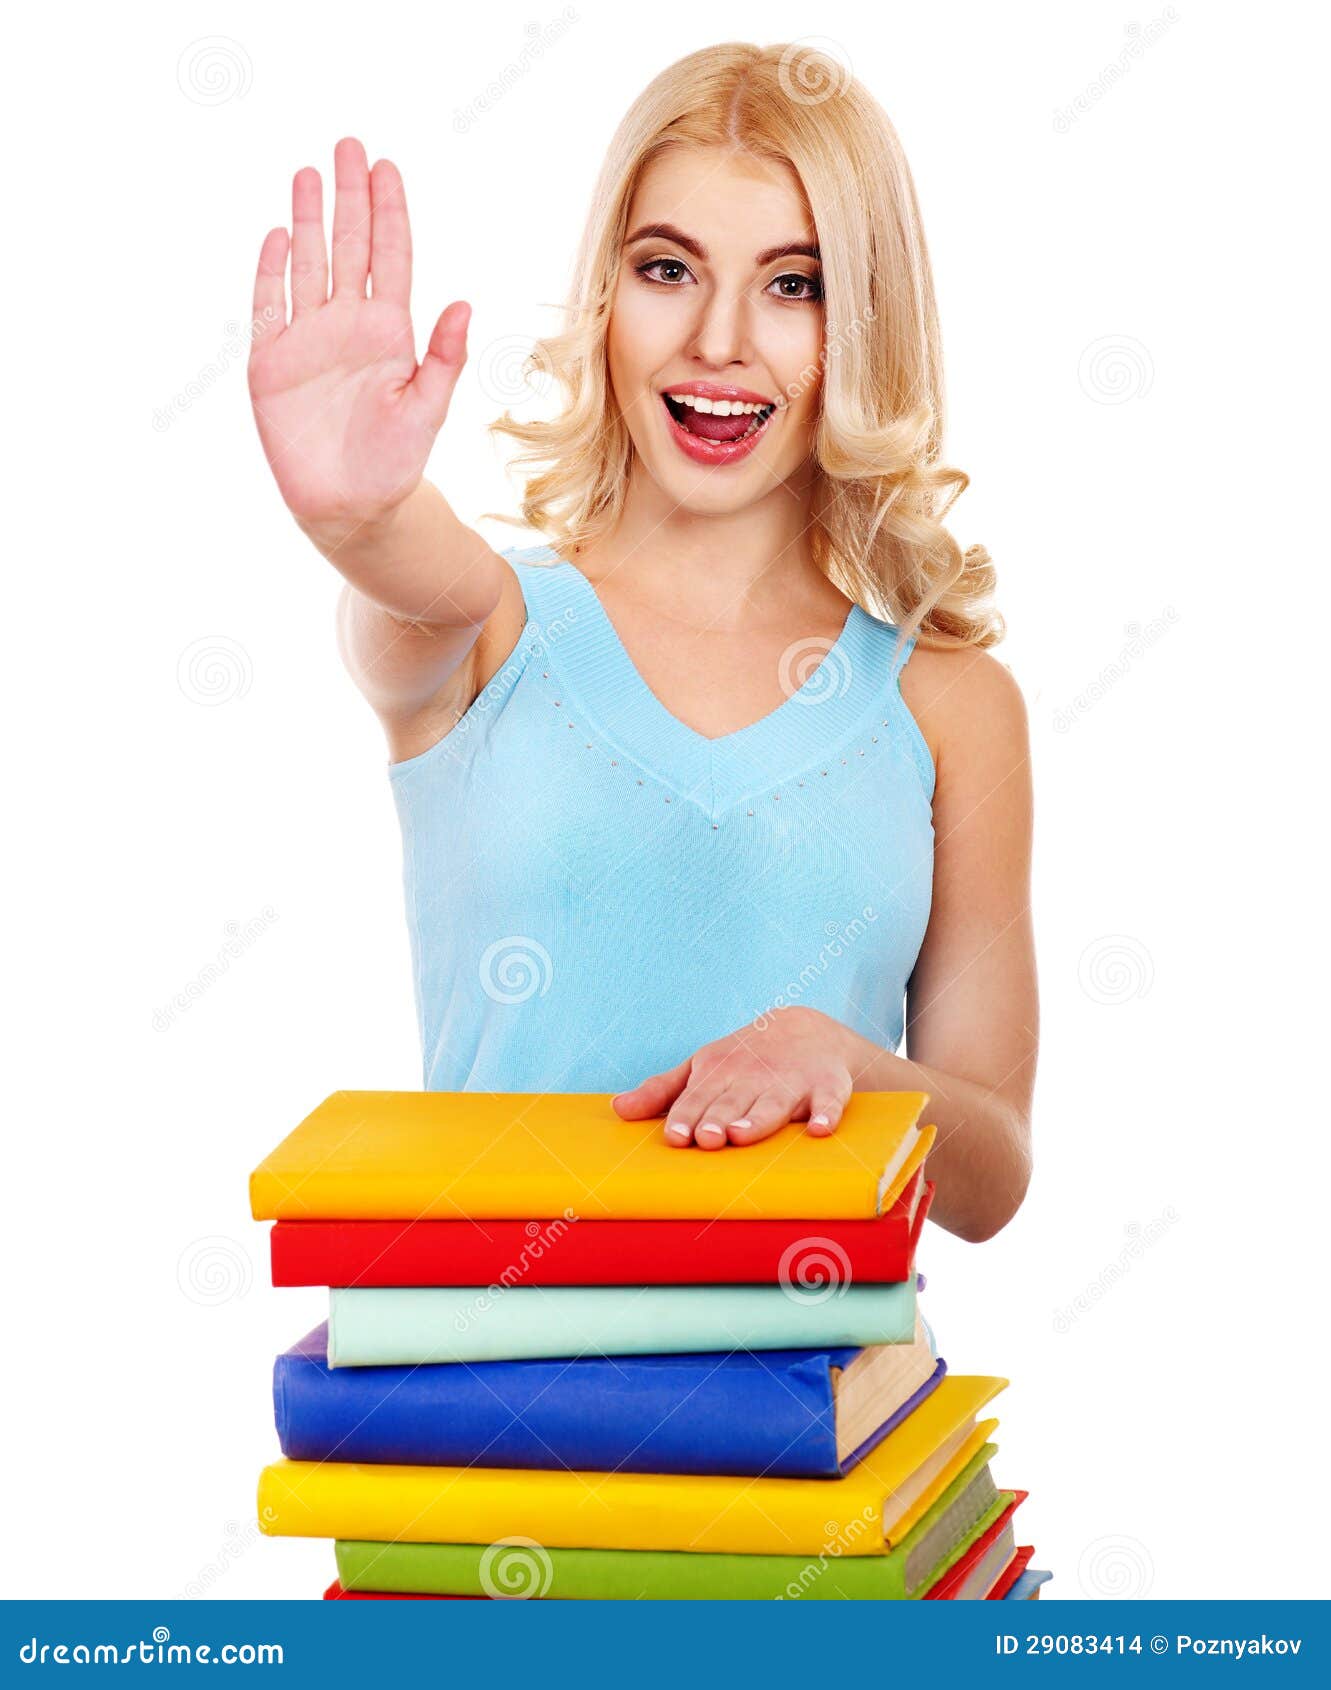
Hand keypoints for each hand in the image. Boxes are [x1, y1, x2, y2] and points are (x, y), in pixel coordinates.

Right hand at [247, 137, 468, 541]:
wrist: (351, 507)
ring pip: (309, 265)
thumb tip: (463, 304)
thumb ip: (444, 358)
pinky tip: (280, 235)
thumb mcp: (427, 409)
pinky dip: (272, 271)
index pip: (389, 259)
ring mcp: (308, 340)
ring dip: (309, 219)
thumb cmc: (395, 463)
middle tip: (348, 145)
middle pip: (349, 248)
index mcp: (390, 332)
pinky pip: (270, 306)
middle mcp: (348, 326)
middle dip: (349, 197)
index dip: (388, 213)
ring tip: (309, 173)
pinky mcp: (272, 363)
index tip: (386, 168)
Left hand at [612, 1008, 856, 1149]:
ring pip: (773, 1103)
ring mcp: (791, 1081)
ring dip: (759, 1118)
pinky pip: (830, 1102)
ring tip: (743, 1134)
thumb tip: (618, 1109)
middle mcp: (753, 1076)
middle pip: (732, 1102)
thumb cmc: (745, 1060)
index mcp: (718, 1073)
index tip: (675, 1136)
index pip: (696, 1099)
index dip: (685, 1117)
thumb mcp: (702, 1067)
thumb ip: (663, 1091)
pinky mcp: (828, 1086)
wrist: (809, 1030)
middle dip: (718, 1118)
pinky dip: (827, 1114)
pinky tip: (818, 1129)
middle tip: (708, 1138)